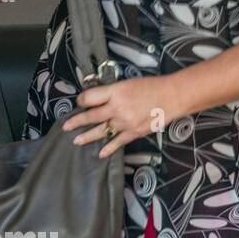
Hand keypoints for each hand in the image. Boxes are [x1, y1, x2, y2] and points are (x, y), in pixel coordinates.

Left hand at [59, 75, 181, 159]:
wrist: (172, 96)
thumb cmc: (150, 87)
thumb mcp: (125, 84)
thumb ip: (110, 93)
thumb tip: (96, 100)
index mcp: (115, 92)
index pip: (89, 98)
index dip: (81, 100)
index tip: (79, 103)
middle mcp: (117, 108)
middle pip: (91, 116)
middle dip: (77, 121)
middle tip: (65, 126)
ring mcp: (125, 122)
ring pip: (101, 131)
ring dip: (87, 136)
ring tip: (76, 140)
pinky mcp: (134, 132)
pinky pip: (118, 142)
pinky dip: (108, 148)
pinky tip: (100, 153)